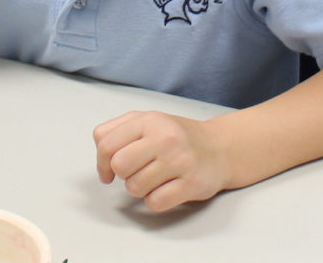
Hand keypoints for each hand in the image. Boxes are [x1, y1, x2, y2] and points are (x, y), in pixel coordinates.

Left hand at [93, 111, 232, 211]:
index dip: (102, 162)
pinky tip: (167, 188)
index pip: (106, 144)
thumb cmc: (177, 137)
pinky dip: (155, 200)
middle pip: (120, 166)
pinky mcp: (191, 183)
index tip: (109, 170)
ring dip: (140, 189)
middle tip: (136, 172)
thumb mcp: (146, 121)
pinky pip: (155, 202)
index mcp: (149, 120)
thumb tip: (102, 162)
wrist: (220, 148)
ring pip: (135, 188)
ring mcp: (180, 161)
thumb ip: (115, 131)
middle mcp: (165, 137)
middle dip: (123, 175)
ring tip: (155, 178)